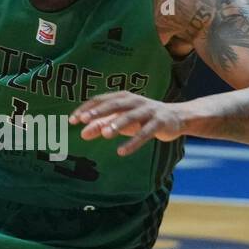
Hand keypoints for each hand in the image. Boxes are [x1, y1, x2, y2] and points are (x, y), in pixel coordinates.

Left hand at [70, 92, 185, 155]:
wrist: (176, 118)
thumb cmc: (142, 118)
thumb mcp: (120, 120)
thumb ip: (102, 125)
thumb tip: (82, 133)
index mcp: (122, 97)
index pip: (100, 100)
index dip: (86, 109)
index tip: (72, 120)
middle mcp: (134, 100)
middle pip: (114, 104)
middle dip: (99, 112)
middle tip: (84, 120)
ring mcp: (148, 110)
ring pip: (130, 116)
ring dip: (117, 124)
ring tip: (104, 134)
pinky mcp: (159, 122)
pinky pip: (145, 132)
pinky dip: (133, 142)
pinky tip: (121, 151)